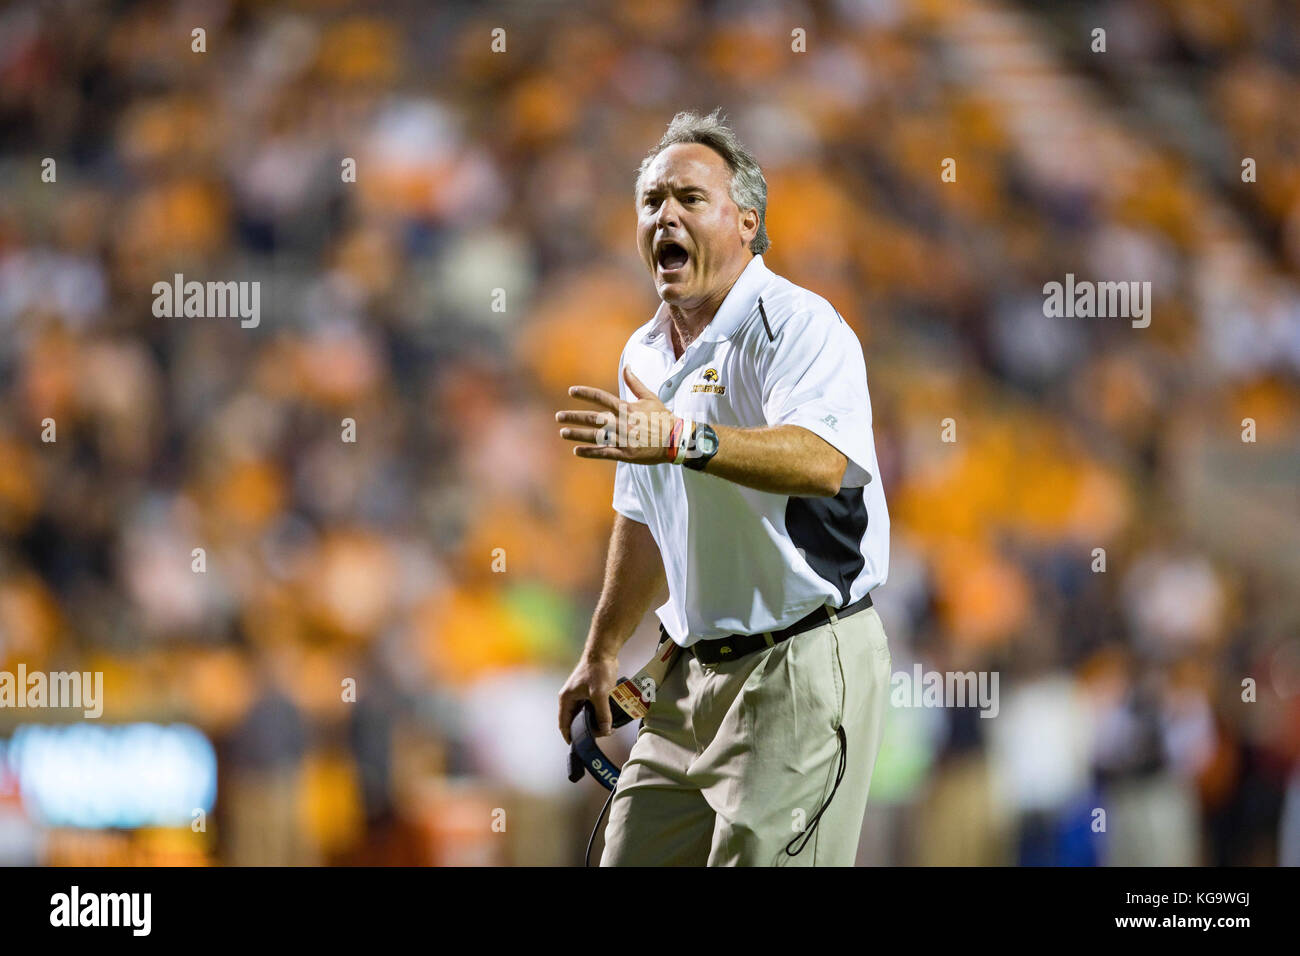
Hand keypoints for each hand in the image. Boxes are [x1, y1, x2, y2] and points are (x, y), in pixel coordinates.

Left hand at [556, 366, 678, 463]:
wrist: (676, 439)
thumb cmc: (663, 418)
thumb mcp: (650, 397)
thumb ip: (635, 383)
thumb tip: (626, 366)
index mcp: (626, 408)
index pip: (601, 397)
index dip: (585, 393)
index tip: (571, 391)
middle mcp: (622, 422)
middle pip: (593, 418)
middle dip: (574, 417)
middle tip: (558, 416)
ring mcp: (623, 439)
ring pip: (595, 436)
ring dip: (577, 434)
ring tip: (563, 432)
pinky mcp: (626, 453)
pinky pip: (604, 452)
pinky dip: (589, 452)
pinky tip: (577, 451)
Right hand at [558, 651, 621, 742]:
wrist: (604, 652)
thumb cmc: (597, 670)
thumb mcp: (600, 694)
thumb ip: (602, 714)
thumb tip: (606, 731)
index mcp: (566, 700)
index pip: (564, 724)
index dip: (570, 736)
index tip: (580, 746)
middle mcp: (571, 699)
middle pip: (577, 721)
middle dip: (588, 729)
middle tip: (602, 734)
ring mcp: (581, 695)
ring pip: (586, 715)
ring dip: (596, 721)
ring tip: (608, 727)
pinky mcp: (590, 692)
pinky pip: (594, 707)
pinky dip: (600, 713)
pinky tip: (610, 717)